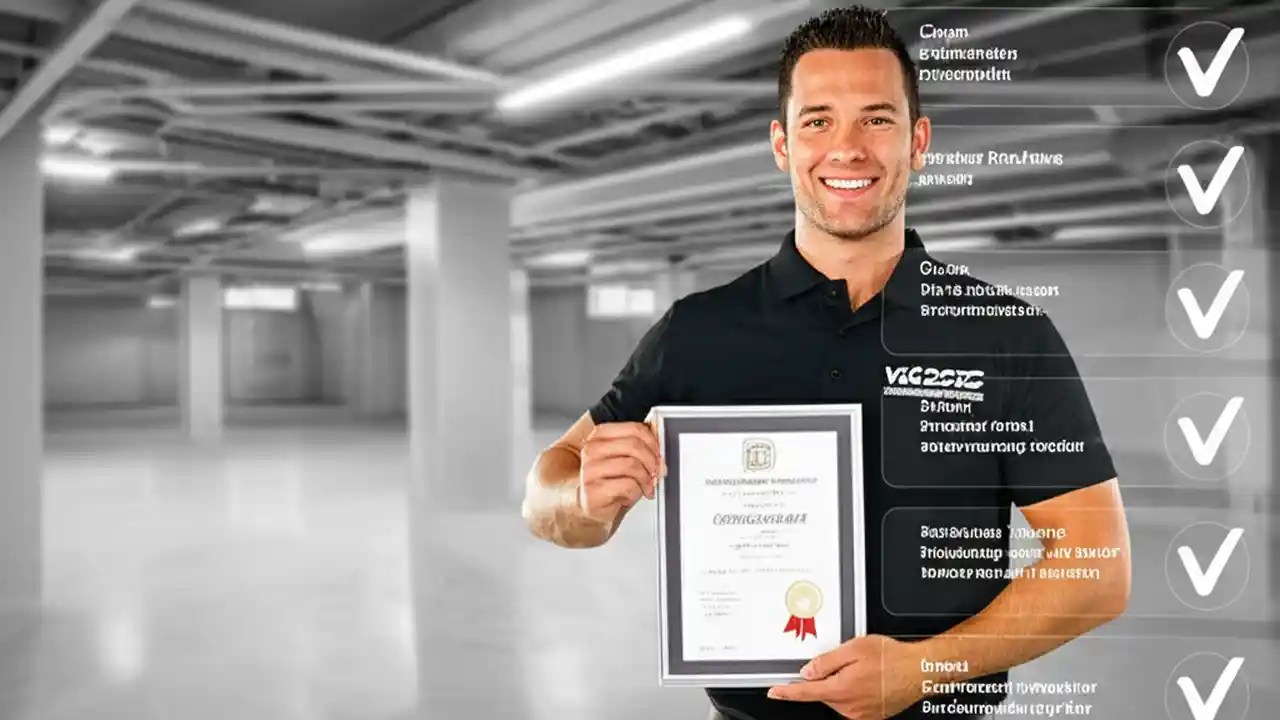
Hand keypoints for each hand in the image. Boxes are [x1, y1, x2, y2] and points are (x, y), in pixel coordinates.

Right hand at [577, 421, 663, 521]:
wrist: (592, 505)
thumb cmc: (610, 482)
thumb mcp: (625, 459)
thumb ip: (640, 447)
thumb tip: (659, 444)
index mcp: (600, 435)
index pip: (634, 429)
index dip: (653, 442)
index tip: (659, 454)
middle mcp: (592, 449)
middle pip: (634, 445)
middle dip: (652, 461)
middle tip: (657, 472)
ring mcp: (590, 469)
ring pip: (632, 465)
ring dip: (645, 479)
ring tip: (646, 486)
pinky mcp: (593, 489)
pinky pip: (627, 485)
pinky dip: (636, 492)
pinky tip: (631, 496)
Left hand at [767, 635, 923, 719]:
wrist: (920, 671)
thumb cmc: (892, 658)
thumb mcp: (854, 648)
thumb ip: (827, 661)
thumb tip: (808, 671)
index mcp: (841, 689)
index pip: (805, 692)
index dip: (787, 692)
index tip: (775, 692)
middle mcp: (850, 707)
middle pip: (824, 693)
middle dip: (827, 678)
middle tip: (847, 662)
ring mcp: (861, 714)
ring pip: (838, 698)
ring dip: (842, 684)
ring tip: (864, 669)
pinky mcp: (871, 715)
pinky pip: (853, 703)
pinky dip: (854, 691)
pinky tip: (869, 679)